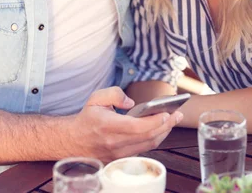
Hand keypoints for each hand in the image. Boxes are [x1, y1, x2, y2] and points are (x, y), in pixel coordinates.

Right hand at [67, 87, 182, 162]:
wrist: (73, 140)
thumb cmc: (87, 118)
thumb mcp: (95, 99)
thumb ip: (113, 94)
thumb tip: (130, 102)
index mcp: (107, 126)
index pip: (136, 127)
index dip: (154, 121)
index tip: (166, 113)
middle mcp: (114, 142)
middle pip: (147, 136)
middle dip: (166, 125)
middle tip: (177, 114)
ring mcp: (118, 153)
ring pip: (148, 145)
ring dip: (163, 132)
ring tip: (173, 120)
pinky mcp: (122, 158)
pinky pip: (143, 149)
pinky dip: (155, 138)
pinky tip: (161, 129)